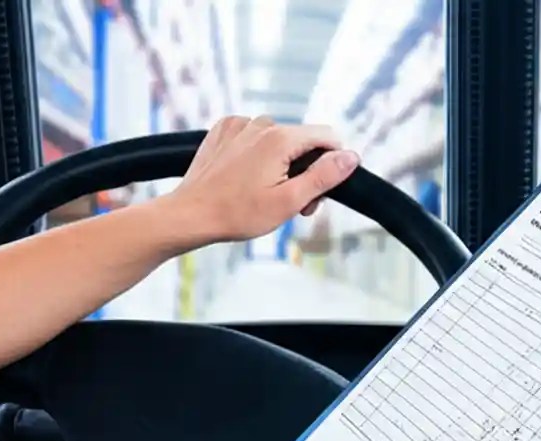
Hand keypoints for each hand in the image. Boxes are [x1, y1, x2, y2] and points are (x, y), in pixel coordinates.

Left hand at [156, 115, 359, 250]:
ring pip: (279, 139)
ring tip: (268, 193)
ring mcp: (239, 126)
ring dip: (282, 163)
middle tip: (293, 203)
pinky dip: (258, 155)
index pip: (326, 136)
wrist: (190, 215)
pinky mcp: (224, 132)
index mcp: (279, 138)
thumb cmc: (237, 214)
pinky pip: (254, 137)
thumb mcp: (289, 201)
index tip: (320, 190)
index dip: (332, 163)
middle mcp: (260, 124)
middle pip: (302, 141)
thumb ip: (324, 176)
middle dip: (305, 169)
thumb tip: (350, 157)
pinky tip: (247, 178)